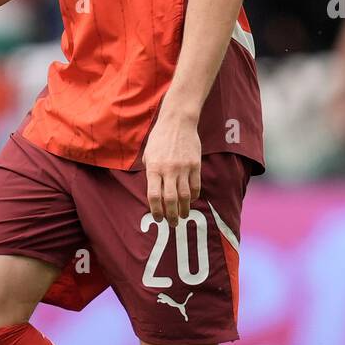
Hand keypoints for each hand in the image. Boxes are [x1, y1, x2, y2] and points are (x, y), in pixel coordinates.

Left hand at [143, 107, 201, 225]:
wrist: (178, 122)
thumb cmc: (159, 138)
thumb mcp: (148, 155)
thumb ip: (150, 173)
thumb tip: (154, 193)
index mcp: (153, 168)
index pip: (154, 196)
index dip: (155, 210)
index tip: (157, 218)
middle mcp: (168, 170)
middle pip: (170, 200)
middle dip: (171, 215)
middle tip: (172, 223)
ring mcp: (183, 168)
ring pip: (185, 196)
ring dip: (184, 209)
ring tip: (183, 216)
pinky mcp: (195, 165)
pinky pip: (195, 186)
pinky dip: (193, 196)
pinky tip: (190, 201)